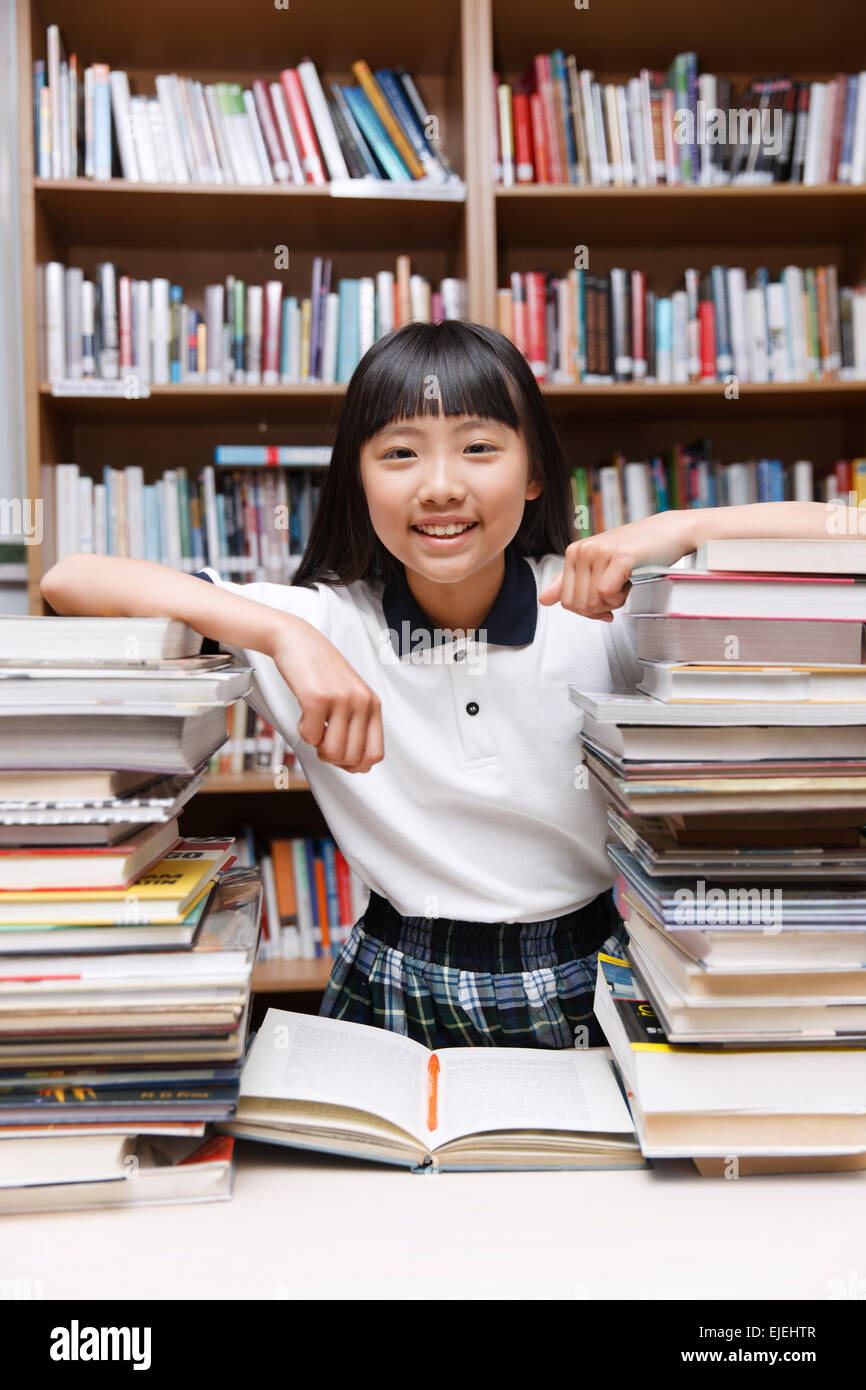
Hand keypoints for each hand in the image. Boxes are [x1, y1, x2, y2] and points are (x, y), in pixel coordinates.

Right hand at [270, 619, 383, 772]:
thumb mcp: (350, 696)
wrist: (297, 640)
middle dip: (332, 758)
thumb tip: (356, 765)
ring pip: (332, 751)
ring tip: (313, 726)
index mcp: (372, 704)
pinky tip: (304, 714)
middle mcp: (361, 702)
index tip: (341, 758)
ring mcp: (340, 699)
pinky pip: (309, 736)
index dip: (356, 765)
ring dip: (317, 745)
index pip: (375, 754)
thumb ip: (357, 725)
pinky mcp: (316, 697)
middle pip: (351, 758)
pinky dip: (302, 731)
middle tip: (321, 740)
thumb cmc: (321, 670)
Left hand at [537, 511, 697, 620]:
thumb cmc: (637, 551)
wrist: (669, 532)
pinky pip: (608, 594)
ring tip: (625, 583)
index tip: (604, 602)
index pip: (566, 601)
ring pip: (593, 601)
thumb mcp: (599, 565)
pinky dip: (622, 597)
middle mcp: (583, 550)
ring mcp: (600, 552)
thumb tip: (543, 599)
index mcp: (574, 552)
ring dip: (614, 602)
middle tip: (617, 593)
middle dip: (600, 609)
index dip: (588, 610)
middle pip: (579, 605)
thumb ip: (570, 582)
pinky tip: (630, 582)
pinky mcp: (620, 557)